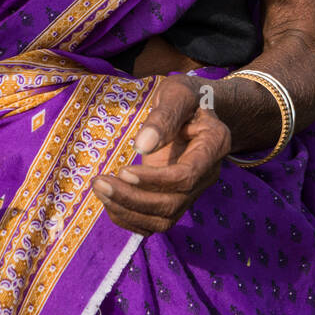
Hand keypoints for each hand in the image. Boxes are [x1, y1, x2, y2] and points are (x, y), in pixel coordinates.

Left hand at [90, 75, 230, 235]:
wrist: (196, 108)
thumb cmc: (186, 95)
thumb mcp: (176, 93)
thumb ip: (164, 116)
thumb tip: (142, 146)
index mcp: (214, 145)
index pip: (187, 176)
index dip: (155, 179)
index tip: (124, 170)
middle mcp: (207, 174)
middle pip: (172, 203)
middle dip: (133, 198)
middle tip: (99, 182)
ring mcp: (193, 190)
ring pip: (164, 218)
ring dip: (128, 211)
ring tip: (100, 188)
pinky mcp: (177, 197)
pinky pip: (156, 221)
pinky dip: (131, 218)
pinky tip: (109, 201)